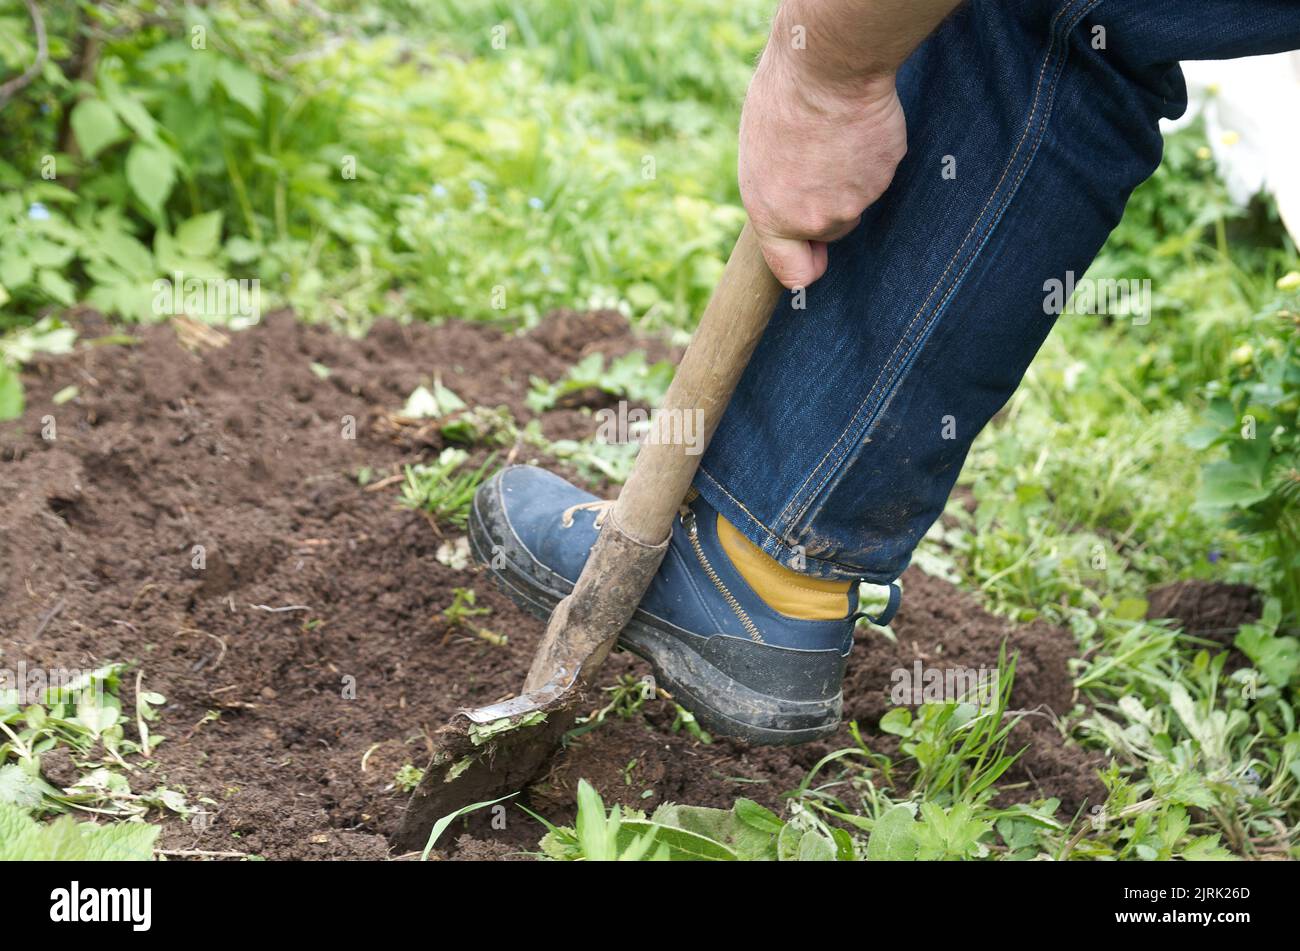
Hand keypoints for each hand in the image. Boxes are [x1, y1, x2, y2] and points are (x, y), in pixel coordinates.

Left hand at [739, 48, 906, 288]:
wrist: (826, 66)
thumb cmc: (782, 100)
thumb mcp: (757, 153)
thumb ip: (774, 192)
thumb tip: (787, 207)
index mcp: (773, 217)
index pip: (795, 274)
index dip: (807, 266)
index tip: (814, 253)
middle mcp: (814, 219)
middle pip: (833, 228)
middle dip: (830, 204)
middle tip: (821, 158)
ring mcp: (855, 200)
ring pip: (858, 199)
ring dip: (851, 176)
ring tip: (835, 134)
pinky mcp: (885, 176)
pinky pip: (879, 171)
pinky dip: (872, 154)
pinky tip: (857, 126)